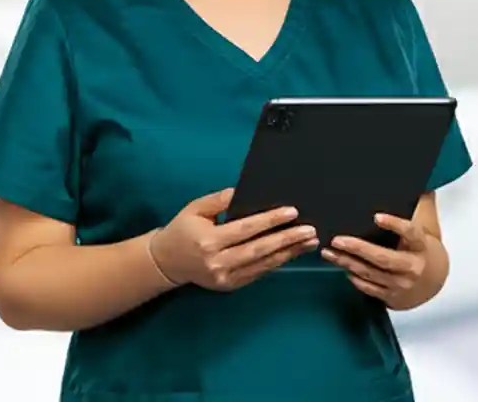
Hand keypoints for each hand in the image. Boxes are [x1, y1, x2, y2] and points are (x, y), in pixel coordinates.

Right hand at [149, 188, 319, 291]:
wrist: (167, 261)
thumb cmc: (183, 229)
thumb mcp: (195, 208)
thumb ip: (219, 200)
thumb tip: (244, 191)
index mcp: (208, 240)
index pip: (245, 229)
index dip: (270, 220)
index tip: (292, 212)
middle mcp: (218, 262)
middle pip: (259, 250)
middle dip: (287, 239)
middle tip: (310, 230)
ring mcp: (225, 278)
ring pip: (263, 265)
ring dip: (289, 253)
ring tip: (309, 242)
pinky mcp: (231, 286)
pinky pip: (258, 273)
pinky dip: (277, 262)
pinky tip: (292, 253)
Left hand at [321, 213, 429, 305]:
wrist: (431, 282)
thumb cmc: (419, 249)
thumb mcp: (424, 227)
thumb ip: (420, 204)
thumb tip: (421, 182)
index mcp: (420, 246)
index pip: (410, 233)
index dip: (394, 225)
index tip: (376, 216)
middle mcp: (412, 267)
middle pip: (383, 258)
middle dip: (358, 248)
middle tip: (338, 239)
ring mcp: (400, 284)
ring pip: (370, 273)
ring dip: (347, 262)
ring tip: (328, 251)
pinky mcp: (390, 296)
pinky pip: (367, 287)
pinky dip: (353, 276)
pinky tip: (340, 265)